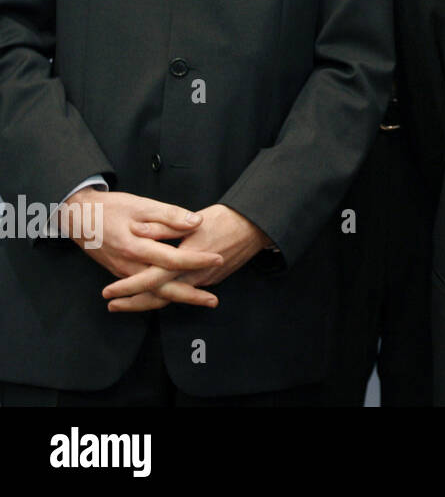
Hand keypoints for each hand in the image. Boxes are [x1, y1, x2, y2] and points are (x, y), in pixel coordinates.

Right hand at [68, 188, 222, 308]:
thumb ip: (169, 215)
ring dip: (178, 298)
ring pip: (153, 293)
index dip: (197, 260)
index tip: (218, 259)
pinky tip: (179, 293)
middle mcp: (129, 266)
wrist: (78, 217)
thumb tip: (197, 222)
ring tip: (202, 299)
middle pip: (163, 287)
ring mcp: (124, 273)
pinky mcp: (122, 274)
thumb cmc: (111, 208)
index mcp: (136, 246)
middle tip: (214, 300)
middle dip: (190, 295)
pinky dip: (162, 295)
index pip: (172, 259)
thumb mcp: (140, 206)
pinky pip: (144, 290)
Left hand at [101, 204, 269, 311]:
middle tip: (112, 305)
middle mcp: (193, 276)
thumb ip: (165, 225)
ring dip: (147, 301)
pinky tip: (156, 291)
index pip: (151, 279)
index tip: (108, 292)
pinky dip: (166, 294)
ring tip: (126, 303)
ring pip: (171, 297)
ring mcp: (203, 281)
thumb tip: (139, 229)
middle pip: (158, 298)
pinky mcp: (210, 280)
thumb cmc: (226, 219)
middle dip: (133, 304)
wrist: (255, 228)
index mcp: (185, 260)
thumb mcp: (194, 219)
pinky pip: (184, 291)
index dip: (128, 288)